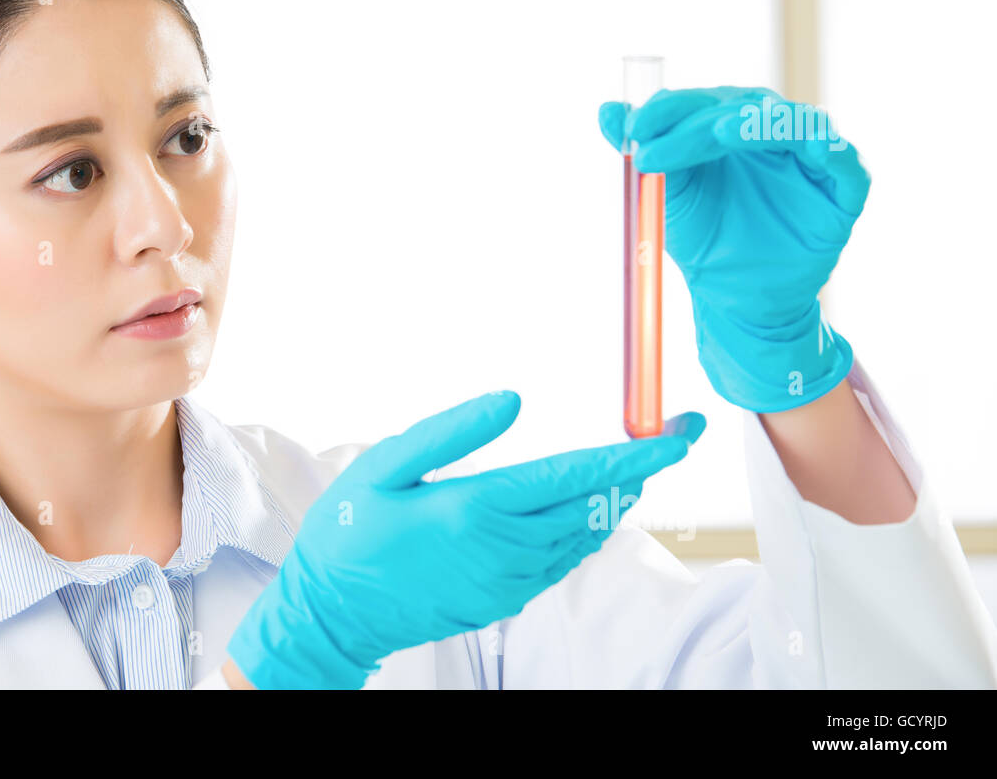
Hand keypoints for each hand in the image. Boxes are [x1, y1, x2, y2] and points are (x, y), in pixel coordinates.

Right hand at [226, 390, 705, 688]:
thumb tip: (514, 400)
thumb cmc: (351, 532)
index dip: (634, 455)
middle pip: (595, 507)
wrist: (334, 613)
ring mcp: (508, 581)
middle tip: (677, 436)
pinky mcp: (503, 599)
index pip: (576, 476)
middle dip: (641, 470)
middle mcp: (505, 550)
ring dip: (615, 499)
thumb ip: (451, 431)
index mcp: (477, 510)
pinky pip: (562, 560)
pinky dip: (587, 529)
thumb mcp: (385, 466)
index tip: (677, 436)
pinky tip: (589, 507)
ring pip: (585, 536)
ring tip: (639, 464)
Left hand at [598, 87, 868, 411]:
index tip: (632, 129)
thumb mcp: (667, 197)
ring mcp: (810, 157)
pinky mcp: (844, 188)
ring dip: (758, 123)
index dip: (667, 111)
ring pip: (792, 123)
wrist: (736, 298)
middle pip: (741, 107)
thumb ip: (644, 152)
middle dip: (698, 121)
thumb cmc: (706, 241)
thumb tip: (604, 110)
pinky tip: (813, 150)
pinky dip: (832, 151)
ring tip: (723, 132)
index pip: (700, 104)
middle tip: (662, 141)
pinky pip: (845, 162)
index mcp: (728, 127)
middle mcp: (771, 133)